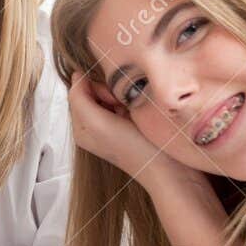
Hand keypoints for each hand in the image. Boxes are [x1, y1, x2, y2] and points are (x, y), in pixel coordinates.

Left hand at [67, 73, 182, 187]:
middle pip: (95, 90)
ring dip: (124, 96)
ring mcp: (114, 123)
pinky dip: (134, 100)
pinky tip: (142, 114)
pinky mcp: (132, 122)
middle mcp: (95, 125)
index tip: (111, 99)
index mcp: (82, 127)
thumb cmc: (135, 150)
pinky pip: (127, 99)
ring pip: (112, 92)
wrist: (170, 170)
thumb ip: (80, 99)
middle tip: (125, 108)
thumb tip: (76, 74)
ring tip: (134, 112)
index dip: (96, 87)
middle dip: (111, 92)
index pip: (79, 90)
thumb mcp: (97, 124)